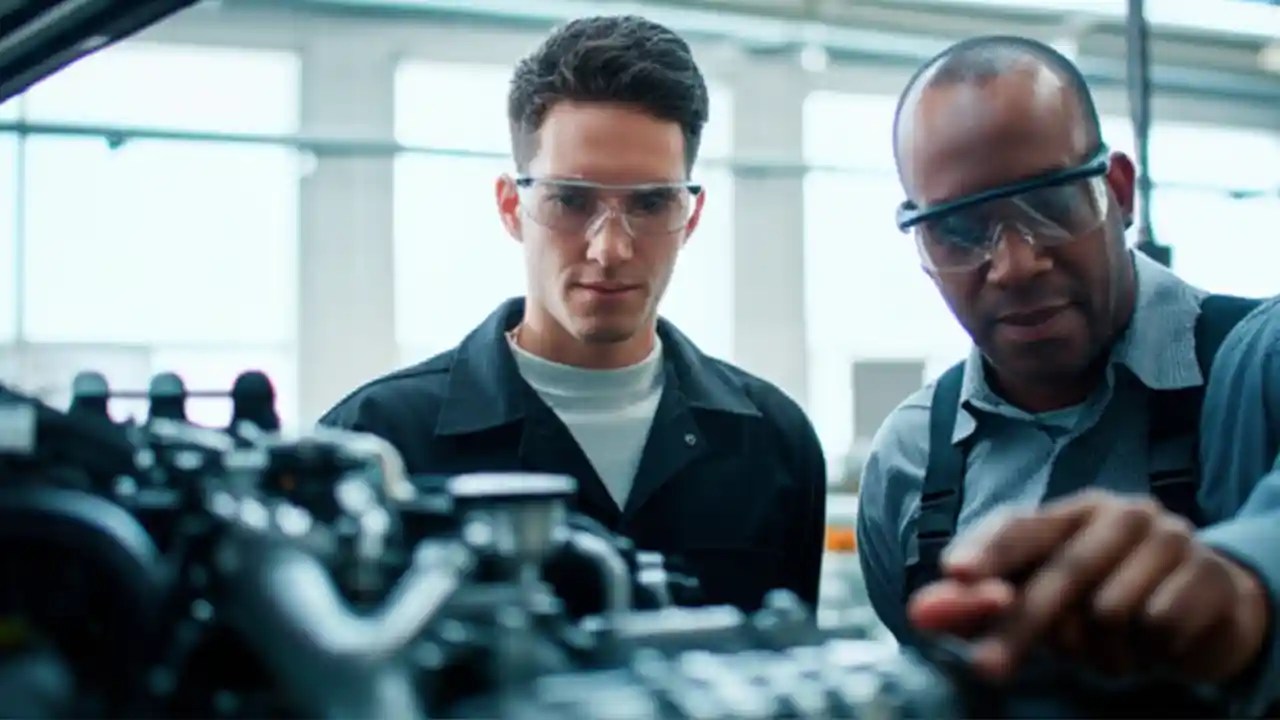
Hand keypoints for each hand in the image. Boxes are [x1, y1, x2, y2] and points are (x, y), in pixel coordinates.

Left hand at [907, 490, 1270, 684]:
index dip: (988, 551)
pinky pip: (1158, 625)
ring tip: (1115, 645)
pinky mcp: (1207, 573)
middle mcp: (1118, 512)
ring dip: (1103, 648)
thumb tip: (920, 613)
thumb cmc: (1106, 602)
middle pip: (1058, 574)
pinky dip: (1149, 650)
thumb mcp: (1043, 604)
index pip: (1021, 527)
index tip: (955, 572)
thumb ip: (979, 606)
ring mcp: (1168, 537)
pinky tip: (1156, 644)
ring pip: (1109, 610)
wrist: (1209, 610)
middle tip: (985, 669)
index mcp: (1070, 511)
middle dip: (1018, 627)